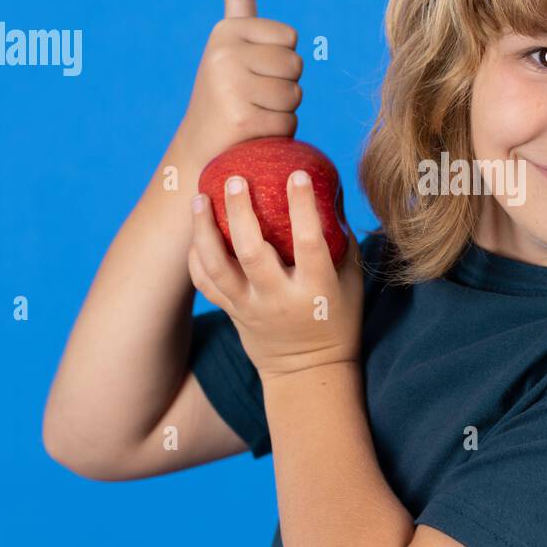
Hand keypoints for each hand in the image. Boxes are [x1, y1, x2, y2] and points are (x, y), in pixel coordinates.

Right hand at [173, 0, 303, 165]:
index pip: (290, 38)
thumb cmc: (223, 93)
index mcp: (225, 31)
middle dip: (283, 87)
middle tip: (252, 99)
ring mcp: (231, 86)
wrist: (200, 149)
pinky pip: (289, 122)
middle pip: (296, 65)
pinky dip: (278, 134)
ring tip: (253, 115)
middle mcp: (224, 54)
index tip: (251, 73)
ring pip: (295, 95)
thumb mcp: (227, 44)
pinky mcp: (242, 119)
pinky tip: (252, 135)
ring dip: (282, 111)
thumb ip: (237, 8)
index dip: (280, 61)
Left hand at [188, 168, 363, 380]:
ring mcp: (251, 308)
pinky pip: (205, 283)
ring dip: (203, 231)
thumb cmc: (337, 317)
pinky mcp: (233, 313)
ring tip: (199, 199)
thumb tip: (327, 187)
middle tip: (235, 179)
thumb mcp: (350, 280)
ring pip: (217, 268)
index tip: (295, 174)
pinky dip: (196, 257)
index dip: (302, 207)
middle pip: (252, 252)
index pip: (309, 243)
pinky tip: (196, 232)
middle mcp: (279, 298)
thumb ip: (339, 238)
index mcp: (316, 289)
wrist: (309, 372)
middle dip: (240, 212)